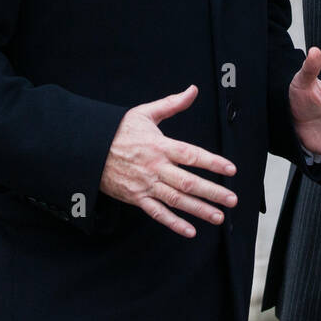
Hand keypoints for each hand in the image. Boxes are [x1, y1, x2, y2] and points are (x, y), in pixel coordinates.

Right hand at [99, 85, 237, 237]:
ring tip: (218, 216)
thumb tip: (193, 90)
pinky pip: (157, 213)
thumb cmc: (118, 130)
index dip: (213, 162)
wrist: (88, 149)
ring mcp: (145, 184)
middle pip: (188, 182)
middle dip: (212, 192)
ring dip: (199, 209)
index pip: (191, 155)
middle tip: (232, 199)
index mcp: (160, 145)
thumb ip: (172, 104)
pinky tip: (190, 230)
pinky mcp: (135, 197)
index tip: (231, 169)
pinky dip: (173, 223)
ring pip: (176, 200)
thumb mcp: (145, 113)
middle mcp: (155, 167)